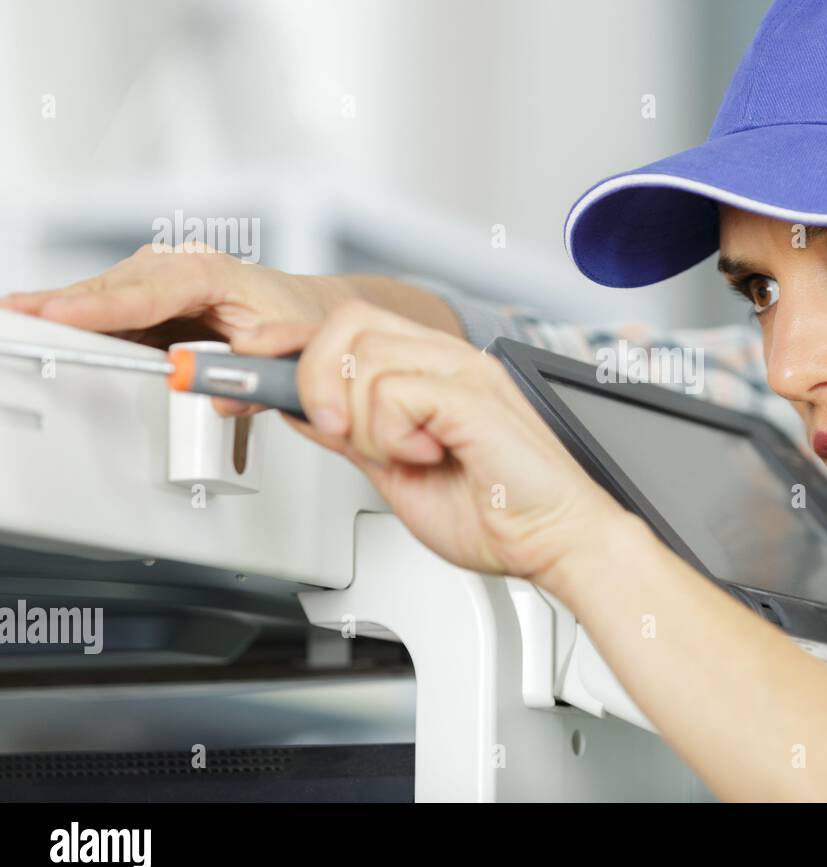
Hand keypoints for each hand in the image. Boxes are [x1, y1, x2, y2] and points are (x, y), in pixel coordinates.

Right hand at [0, 244, 351, 412]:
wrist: (311, 309)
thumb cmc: (301, 320)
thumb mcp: (291, 352)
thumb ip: (256, 377)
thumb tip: (219, 397)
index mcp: (216, 275)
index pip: (149, 290)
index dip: (102, 306)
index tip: (63, 316)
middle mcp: (183, 269)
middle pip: (113, 289)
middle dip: (64, 305)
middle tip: (18, 317)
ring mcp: (165, 280)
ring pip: (105, 297)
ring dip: (63, 311)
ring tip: (19, 322)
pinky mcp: (154, 299)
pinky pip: (111, 309)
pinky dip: (80, 319)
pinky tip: (44, 325)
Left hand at [233, 300, 636, 590]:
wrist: (556, 542)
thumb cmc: (497, 514)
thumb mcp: (394, 472)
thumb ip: (352, 434)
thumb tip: (298, 409)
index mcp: (428, 371)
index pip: (341, 329)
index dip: (281, 348)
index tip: (230, 375)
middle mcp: (446, 358)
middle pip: (344, 323)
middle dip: (314, 381)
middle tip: (336, 433)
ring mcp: (462, 370)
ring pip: (362, 356)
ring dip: (360, 419)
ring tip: (400, 454)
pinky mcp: (473, 396)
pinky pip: (395, 389)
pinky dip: (393, 432)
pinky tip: (426, 455)